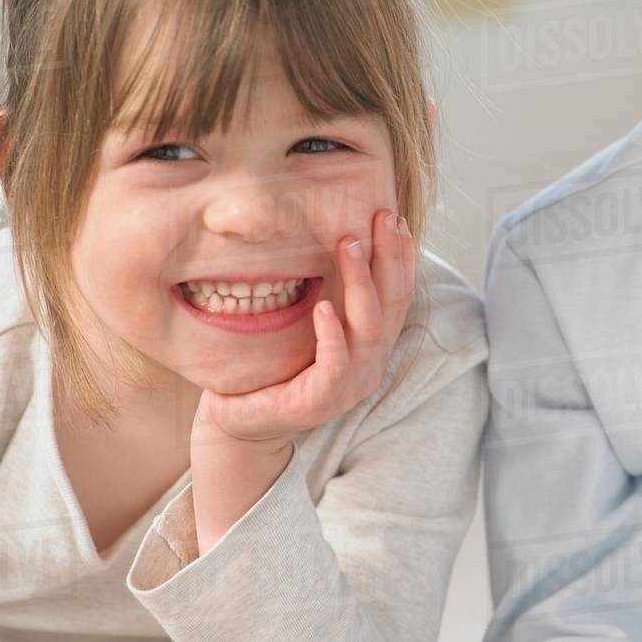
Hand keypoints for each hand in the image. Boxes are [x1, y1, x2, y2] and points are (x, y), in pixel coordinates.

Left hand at [193, 208, 416, 447]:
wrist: (240, 424)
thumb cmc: (272, 369)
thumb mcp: (305, 328)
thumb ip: (325, 296)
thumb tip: (324, 238)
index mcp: (371, 345)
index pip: (397, 295)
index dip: (401, 257)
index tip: (394, 219)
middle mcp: (370, 362)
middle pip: (393, 303)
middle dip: (391, 257)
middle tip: (383, 217)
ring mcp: (351, 384)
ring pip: (369, 327)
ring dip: (361, 282)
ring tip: (350, 244)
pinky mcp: (322, 401)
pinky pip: (336, 364)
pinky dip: (332, 335)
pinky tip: (323, 307)